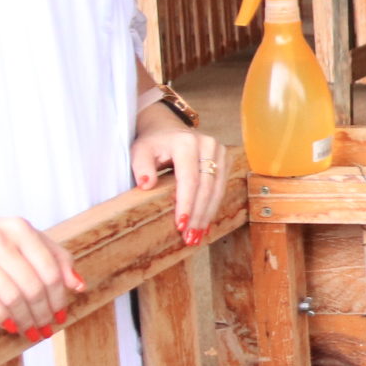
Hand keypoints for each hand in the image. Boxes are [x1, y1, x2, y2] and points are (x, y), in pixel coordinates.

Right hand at [0, 207, 82, 334]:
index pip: (50, 269)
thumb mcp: (20, 239)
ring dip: (24, 319)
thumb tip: (79, 285)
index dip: (59, 297)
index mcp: (18, 228)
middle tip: (45, 329)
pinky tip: (8, 326)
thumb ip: (53, 256)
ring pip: (10, 294)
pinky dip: (0, 316)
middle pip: (32, 285)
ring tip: (29, 332)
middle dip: (42, 313)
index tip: (61, 316)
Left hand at [131, 106, 231, 245]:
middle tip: (190, 237)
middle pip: (206, 186)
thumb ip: (141, 166)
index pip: (189, 178)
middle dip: (199, 214)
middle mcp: (208, 145)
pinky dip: (213, 206)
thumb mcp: (140, 150)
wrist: (167, 127)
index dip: (186, 203)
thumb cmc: (152, 143)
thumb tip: (146, 185)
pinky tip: (205, 222)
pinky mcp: (225, 159)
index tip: (181, 225)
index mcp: (186, 142)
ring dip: (208, 214)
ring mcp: (220, 151)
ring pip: (217, 189)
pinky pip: (221, 187)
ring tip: (197, 235)